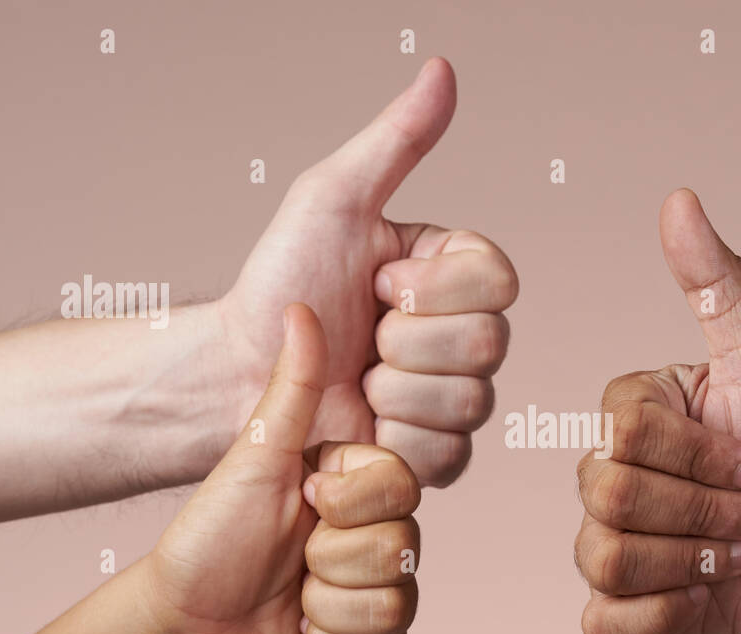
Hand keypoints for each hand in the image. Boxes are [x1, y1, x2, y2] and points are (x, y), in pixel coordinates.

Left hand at [144, 303, 420, 633]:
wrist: (179, 622)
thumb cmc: (211, 534)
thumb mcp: (256, 457)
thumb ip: (294, 388)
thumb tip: (298, 310)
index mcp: (363, 489)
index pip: (403, 488)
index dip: (349, 502)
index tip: (304, 500)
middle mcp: (381, 540)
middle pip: (402, 550)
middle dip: (329, 559)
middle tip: (291, 557)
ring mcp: (379, 597)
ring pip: (393, 604)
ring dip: (325, 604)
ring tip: (291, 599)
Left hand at [218, 57, 516, 486]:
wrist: (240, 377)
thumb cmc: (281, 284)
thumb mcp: (334, 198)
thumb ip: (397, 140)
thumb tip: (442, 70)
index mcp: (454, 275)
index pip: (500, 283)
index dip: (434, 289)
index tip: (377, 282)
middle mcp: (466, 335)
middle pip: (490, 346)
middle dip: (407, 344)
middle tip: (362, 337)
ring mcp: (455, 398)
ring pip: (469, 403)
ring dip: (396, 393)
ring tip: (356, 382)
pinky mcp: (435, 456)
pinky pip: (449, 455)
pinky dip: (394, 442)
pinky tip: (362, 425)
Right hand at [575, 188, 740, 633]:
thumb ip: (720, 287)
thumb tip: (679, 199)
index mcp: (633, 416)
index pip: (622, 433)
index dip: (698, 457)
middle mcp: (608, 477)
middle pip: (608, 497)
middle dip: (704, 512)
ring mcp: (609, 547)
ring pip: (603, 558)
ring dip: (694, 560)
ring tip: (740, 552)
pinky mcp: (622, 615)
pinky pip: (603, 625)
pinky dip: (663, 616)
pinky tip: (708, 597)